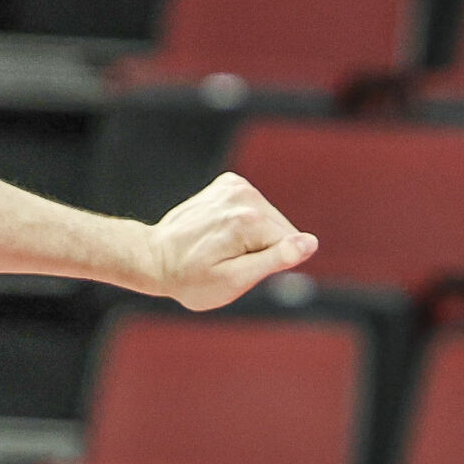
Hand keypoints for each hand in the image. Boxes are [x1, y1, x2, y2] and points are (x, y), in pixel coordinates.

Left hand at [147, 172, 317, 310]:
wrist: (154, 258)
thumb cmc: (191, 279)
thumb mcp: (233, 280)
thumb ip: (273, 260)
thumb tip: (309, 243)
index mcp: (251, 221)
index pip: (290, 246)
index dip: (267, 264)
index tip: (236, 267)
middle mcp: (245, 196)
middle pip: (281, 230)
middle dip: (261, 249)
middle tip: (226, 260)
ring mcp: (234, 186)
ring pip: (269, 219)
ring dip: (251, 237)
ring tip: (219, 247)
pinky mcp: (228, 183)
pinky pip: (254, 207)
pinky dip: (242, 222)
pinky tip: (218, 231)